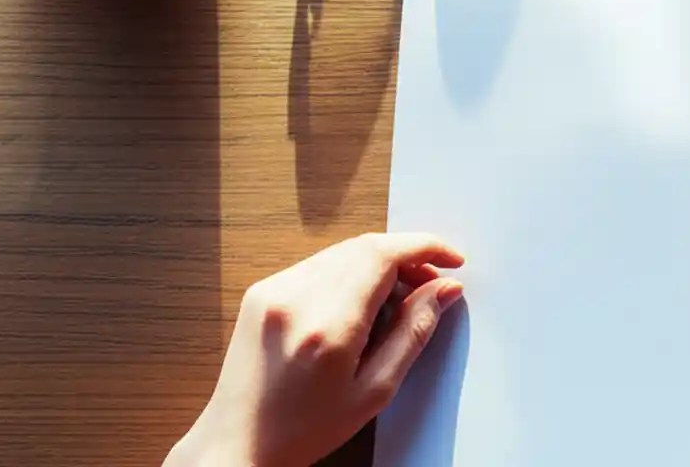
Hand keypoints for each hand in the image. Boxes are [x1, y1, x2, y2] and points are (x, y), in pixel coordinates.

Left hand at [166, 233, 465, 466]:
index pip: (382, 255)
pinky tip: (359, 305)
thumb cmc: (303, 429)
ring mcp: (272, 291)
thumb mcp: (374, 390)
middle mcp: (294, 299)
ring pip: (342, 251)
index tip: (451, 258)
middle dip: (405, 257)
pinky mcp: (261, 292)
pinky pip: (317, 264)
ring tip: (395, 301)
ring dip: (378, 264)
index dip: (424, 247)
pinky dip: (348, 273)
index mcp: (327, 326)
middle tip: (430, 285)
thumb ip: (412, 333)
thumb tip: (443, 291)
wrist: (239, 443)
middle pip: (364, 246)